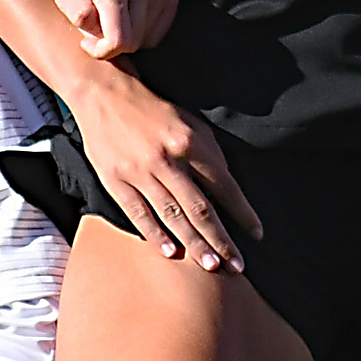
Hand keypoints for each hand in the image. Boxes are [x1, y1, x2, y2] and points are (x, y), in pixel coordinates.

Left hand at [56, 0, 177, 59]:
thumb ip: (76, 14)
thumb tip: (95, 34)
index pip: (118, 40)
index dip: (102, 51)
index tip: (88, 43)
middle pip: (133, 43)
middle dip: (114, 44)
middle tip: (100, 30)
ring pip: (146, 41)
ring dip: (128, 38)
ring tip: (114, 21)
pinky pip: (157, 35)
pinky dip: (142, 34)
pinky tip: (129, 19)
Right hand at [66, 67, 260, 274]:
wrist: (104, 93)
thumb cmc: (153, 110)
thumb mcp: (189, 121)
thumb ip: (208, 154)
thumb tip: (227, 190)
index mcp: (189, 141)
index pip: (223, 185)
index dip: (242, 212)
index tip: (256, 234)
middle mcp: (166, 159)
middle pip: (200, 208)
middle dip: (221, 240)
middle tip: (237, 266)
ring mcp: (139, 172)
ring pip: (173, 216)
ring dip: (195, 244)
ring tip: (212, 266)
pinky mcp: (116, 180)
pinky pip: (139, 214)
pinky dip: (156, 235)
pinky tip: (172, 253)